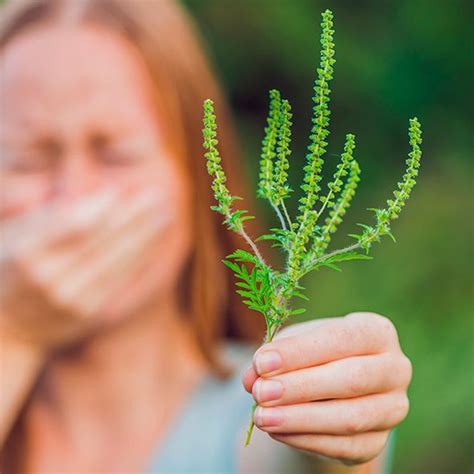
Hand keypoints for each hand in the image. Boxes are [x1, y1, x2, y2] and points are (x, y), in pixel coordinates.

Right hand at [0, 188, 166, 350]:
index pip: (70, 222)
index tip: (120, 190)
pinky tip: (155, 242)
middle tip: (158, 195)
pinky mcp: (88, 314)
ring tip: (165, 215)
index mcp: (26, 251)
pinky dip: (140, 258)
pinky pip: (120, 280)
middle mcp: (48, 277)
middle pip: (100, 240)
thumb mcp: (13, 234)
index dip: (98, 206)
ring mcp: (70, 298)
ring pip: (116, 259)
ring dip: (145, 236)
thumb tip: (96, 196)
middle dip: (133, 216)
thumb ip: (51, 215)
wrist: (9, 326)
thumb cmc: (11, 266)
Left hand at [242, 312, 411, 465]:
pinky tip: (277, 431)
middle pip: (350, 379)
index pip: (341, 338)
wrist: (333, 389)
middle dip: (300, 387)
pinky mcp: (378, 441)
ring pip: (349, 418)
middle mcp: (394, 368)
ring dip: (300, 418)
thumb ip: (274, 355)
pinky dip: (305, 439)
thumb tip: (253, 377)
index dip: (300, 352)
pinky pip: (343, 446)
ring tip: (261, 417)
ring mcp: (392, 408)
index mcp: (376, 332)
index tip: (262, 362)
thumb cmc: (314, 355)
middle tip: (260, 392)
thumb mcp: (294, 345)